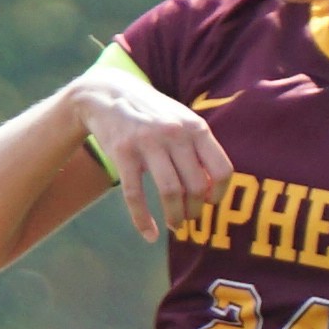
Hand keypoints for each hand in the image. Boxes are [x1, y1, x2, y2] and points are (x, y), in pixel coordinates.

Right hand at [73, 58, 233, 236]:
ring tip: (175, 226)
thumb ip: (199, 147)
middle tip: (189, 218)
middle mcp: (174, 133)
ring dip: (175, 217)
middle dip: (195, 210)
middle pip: (196, 186)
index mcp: (195, 127)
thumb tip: (214, 188)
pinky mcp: (123, 153)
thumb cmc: (151, 114)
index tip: (209, 203)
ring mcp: (148, 143)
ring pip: (170, 192)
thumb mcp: (180, 120)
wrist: (106, 94)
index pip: (222, 170)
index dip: (219, 194)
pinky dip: (143, 220)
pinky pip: (135, 195)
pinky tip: (150, 234)